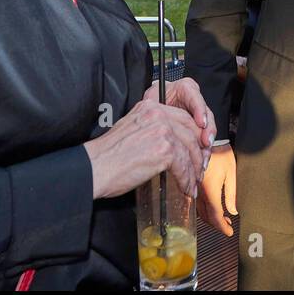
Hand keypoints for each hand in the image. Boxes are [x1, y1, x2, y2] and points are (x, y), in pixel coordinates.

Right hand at [83, 80, 215, 199]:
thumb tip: (172, 142)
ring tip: (192, 182)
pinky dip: (187, 180)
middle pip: (191, 132)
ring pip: (189, 150)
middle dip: (198, 152)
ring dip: (193, 170)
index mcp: (149, 106)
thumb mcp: (132, 129)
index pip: (182, 117)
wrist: (95, 168)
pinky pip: (184, 166)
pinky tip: (185, 187)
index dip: (194, 135)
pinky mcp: (164, 150)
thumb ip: (151, 128)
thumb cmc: (108, 155)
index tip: (196, 149)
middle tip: (199, 167)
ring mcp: (162, 131)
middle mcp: (158, 115)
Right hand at [197, 144, 236, 236]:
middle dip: (217, 224)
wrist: (206, 139)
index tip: (229, 232)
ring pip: (200, 210)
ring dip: (211, 218)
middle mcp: (199, 191)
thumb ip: (231, 194)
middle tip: (228, 227)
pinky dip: (204, 210)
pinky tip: (212, 208)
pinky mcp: (191, 183)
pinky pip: (196, 202)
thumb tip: (233, 211)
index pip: (215, 215)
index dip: (222, 227)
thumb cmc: (222, 153)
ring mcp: (194, 187)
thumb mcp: (231, 172)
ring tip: (223, 219)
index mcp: (210, 189)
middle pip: (206, 216)